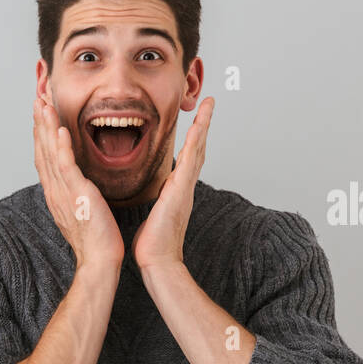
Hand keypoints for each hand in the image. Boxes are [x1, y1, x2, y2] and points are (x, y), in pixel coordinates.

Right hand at [33, 96, 123, 271]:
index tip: (41, 117)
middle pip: (42, 152)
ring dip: (46, 128)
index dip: (41, 137)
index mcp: (56, 195)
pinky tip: (60, 129)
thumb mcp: (82, 212)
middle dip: (39, 125)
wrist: (98, 260)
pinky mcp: (77, 194)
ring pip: (50, 154)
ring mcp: (63, 192)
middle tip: (37, 101)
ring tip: (43, 105)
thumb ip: (77, 196)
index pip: (45, 160)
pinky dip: (61, 147)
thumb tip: (79, 187)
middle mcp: (55, 191)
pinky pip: (66, 166)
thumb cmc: (96, 240)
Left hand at [132, 96, 213, 274]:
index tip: (195, 121)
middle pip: (197, 148)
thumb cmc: (153, 244)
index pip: (187, 158)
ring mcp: (185, 187)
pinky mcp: (180, 190)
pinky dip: (196, 142)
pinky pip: (190, 161)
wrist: (158, 260)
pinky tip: (198, 126)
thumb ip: (156, 203)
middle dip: (203, 124)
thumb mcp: (153, 215)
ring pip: (197, 149)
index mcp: (176, 190)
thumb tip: (154, 200)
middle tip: (209, 103)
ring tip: (208, 104)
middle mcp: (184, 186)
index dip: (193, 138)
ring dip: (203, 125)